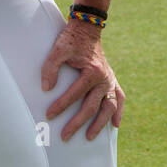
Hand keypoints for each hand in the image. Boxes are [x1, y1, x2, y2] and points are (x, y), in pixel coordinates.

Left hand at [41, 21, 124, 141]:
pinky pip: (120, 98)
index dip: (61, 105)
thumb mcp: (58, 50)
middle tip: (65, 136)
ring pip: (109, 107)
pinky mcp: (112, 80)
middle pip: (91, 106)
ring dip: (100, 123)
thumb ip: (50, 68)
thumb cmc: (71, 40)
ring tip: (89, 137)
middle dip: (77, 123)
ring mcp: (110, 81)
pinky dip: (119, 112)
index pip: (75, 94)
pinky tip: (116, 126)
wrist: (87, 29)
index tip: (49, 115)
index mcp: (92, 71)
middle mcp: (104, 79)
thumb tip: (46, 89)